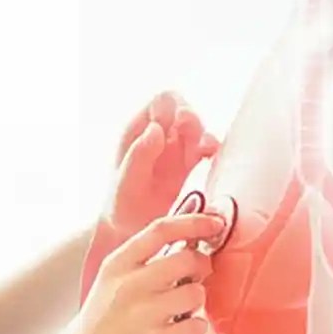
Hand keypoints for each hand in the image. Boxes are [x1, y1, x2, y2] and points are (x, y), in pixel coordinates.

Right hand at [68, 214, 224, 333]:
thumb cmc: (102, 320)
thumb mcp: (111, 280)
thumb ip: (143, 260)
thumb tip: (188, 241)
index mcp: (118, 263)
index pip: (161, 230)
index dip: (193, 222)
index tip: (214, 222)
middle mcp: (130, 284)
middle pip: (186, 258)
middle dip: (202, 264)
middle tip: (199, 274)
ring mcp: (142, 314)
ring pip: (196, 293)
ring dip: (197, 299)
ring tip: (184, 308)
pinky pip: (196, 326)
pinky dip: (196, 327)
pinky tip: (183, 330)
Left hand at [106, 92, 219, 237]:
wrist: (127, 233)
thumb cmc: (120, 206)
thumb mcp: (126, 181)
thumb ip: (140, 155)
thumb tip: (156, 128)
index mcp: (137, 131)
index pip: (161, 101)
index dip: (172, 107)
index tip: (174, 125)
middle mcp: (158, 135)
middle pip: (183, 110)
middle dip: (192, 118)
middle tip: (192, 134)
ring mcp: (174, 149)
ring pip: (197, 128)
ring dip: (204, 134)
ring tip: (205, 149)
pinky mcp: (187, 165)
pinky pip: (205, 148)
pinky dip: (212, 148)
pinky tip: (212, 156)